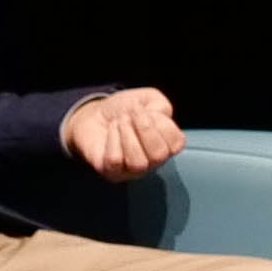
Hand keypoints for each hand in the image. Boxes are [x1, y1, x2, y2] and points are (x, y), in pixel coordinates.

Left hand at [60, 86, 184, 179]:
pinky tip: (111, 131)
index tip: (149, 112)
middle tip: (133, 117)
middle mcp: (152, 161)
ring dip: (127, 134)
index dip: (163, 124)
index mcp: (166, 144)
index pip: (176, 143)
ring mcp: (132, 170)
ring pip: (138, 162)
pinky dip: (112, 140)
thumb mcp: (148, 98)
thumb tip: (158, 117)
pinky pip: (115, 161)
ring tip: (120, 122)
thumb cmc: (124, 110)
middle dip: (145, 129)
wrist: (94, 114)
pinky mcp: (112, 172)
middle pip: (159, 155)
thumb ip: (161, 105)